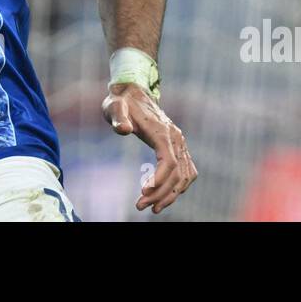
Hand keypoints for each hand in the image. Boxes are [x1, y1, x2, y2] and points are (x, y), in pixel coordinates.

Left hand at [103, 82, 197, 214]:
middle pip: (177, 173)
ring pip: (185, 176)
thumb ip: (117, 116)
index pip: (169, 161)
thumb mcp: (113, 106)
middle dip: (161, 193)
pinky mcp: (179, 147)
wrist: (133, 93)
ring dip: (171, 195)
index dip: (159, 179)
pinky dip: (179, 187)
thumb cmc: (121, 103)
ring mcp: (180, 143)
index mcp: (163, 131)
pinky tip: (165, 196)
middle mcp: (176, 138)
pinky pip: (187, 171)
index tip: (144, 192)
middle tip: (141, 206)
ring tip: (152, 208)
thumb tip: (122, 129)